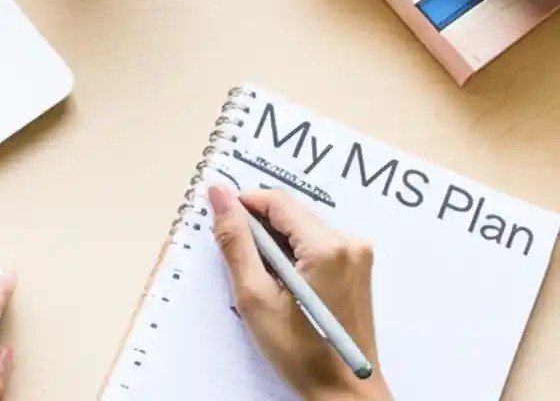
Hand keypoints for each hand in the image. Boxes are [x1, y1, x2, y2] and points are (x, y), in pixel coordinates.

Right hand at [208, 185, 393, 400]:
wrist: (343, 391)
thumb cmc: (298, 351)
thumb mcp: (254, 296)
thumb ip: (235, 241)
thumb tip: (219, 195)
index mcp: (327, 246)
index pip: (278, 201)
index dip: (243, 204)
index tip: (219, 220)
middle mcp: (350, 242)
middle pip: (291, 213)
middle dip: (259, 228)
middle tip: (239, 261)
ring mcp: (358, 254)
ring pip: (302, 228)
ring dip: (275, 243)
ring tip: (262, 279)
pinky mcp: (357, 267)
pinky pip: (316, 243)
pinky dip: (293, 255)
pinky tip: (283, 284)